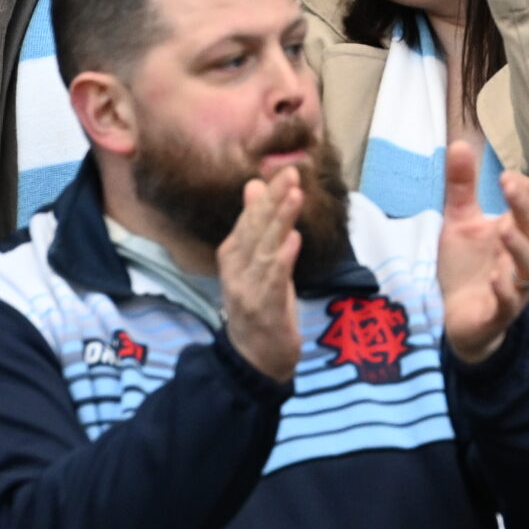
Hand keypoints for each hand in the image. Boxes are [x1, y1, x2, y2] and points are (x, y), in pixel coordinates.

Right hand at [217, 163, 304, 381]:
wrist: (254, 357)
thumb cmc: (260, 303)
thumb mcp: (258, 261)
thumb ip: (256, 225)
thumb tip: (254, 185)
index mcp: (234, 255)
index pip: (250, 219)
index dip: (268, 196)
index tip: (286, 170)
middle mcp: (237, 269)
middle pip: (256, 230)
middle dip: (274, 200)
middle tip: (292, 173)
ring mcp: (248, 289)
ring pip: (265, 250)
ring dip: (280, 222)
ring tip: (295, 196)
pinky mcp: (264, 308)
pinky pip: (273, 281)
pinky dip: (283, 259)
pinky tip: (294, 240)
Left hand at [437, 141, 528, 364]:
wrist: (458, 317)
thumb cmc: (466, 267)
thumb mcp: (458, 222)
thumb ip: (461, 186)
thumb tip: (459, 143)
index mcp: (515, 231)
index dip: (523, 191)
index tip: (506, 174)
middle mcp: (520, 256)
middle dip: (524, 208)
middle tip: (509, 186)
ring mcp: (514, 285)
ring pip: (528, 266)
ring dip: (519, 248)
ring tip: (504, 230)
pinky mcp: (499, 312)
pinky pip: (509, 301)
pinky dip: (504, 290)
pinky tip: (494, 277)